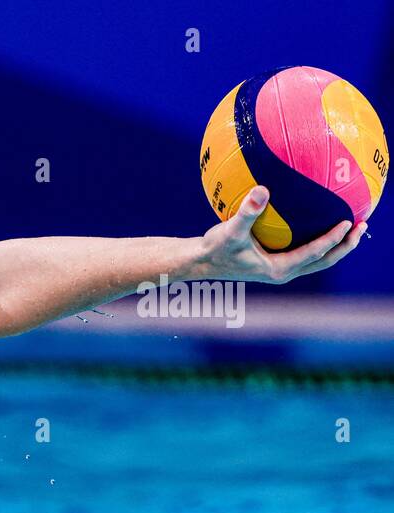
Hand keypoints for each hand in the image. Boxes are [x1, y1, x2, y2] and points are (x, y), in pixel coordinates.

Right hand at [195, 185, 366, 283]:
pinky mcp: (275, 262)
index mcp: (279, 269)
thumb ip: (248, 212)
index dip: (334, 239)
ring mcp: (280, 269)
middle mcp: (283, 272)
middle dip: (345, 245)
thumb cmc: (214, 248)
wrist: (200, 262)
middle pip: (324, 261)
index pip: (315, 254)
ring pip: (317, 259)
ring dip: (335, 245)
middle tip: (362, 226)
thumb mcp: (230, 231)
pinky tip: (318, 220)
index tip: (349, 222)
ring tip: (350, 226)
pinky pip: (305, 251)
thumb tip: (263, 189)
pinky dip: (318, 240)